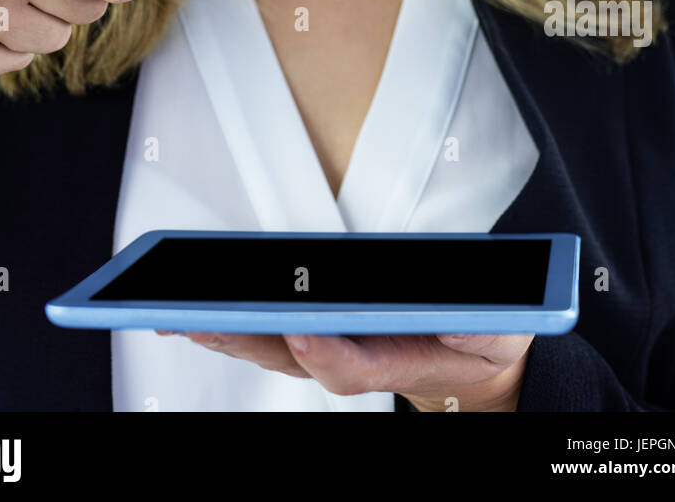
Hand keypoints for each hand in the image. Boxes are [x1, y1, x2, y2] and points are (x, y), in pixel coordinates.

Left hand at [155, 330, 532, 410]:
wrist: (485, 361)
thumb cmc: (484, 338)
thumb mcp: (491, 330)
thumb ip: (472, 322)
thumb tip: (461, 309)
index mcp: (399, 358)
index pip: (353, 365)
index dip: (325, 351)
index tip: (301, 332)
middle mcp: (359, 359)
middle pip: (294, 356)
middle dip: (246, 338)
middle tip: (200, 320)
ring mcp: (340, 351)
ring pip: (277, 348)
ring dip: (232, 332)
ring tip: (183, 316)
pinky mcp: (330, 336)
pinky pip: (279, 333)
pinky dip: (243, 322)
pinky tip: (210, 312)